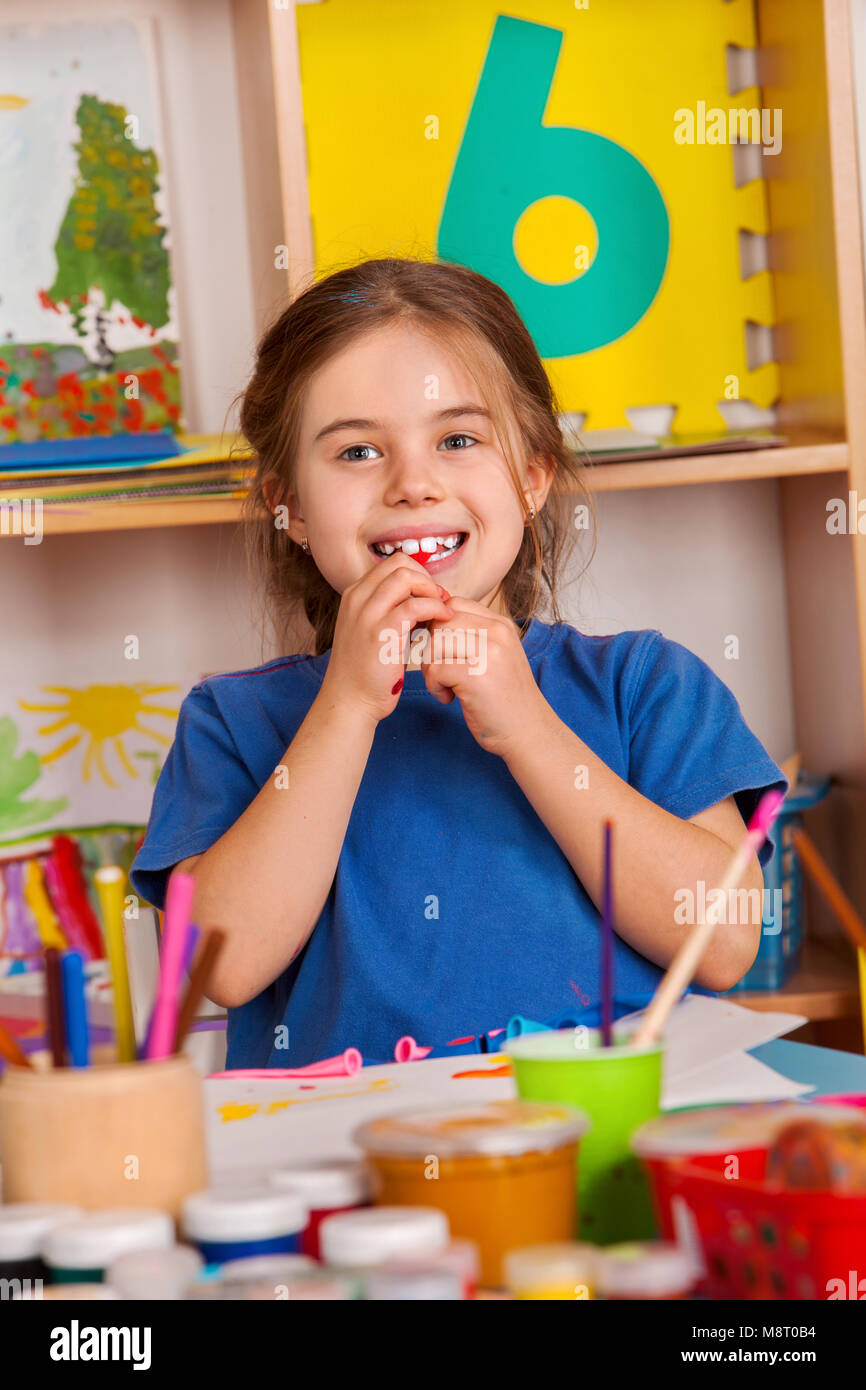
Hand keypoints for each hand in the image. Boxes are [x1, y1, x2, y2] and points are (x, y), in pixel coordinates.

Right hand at [319, 552, 453, 723]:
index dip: (418, 574)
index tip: (431, 595)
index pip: (391, 564)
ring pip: (406, 577)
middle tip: (439, 600)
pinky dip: (435, 608)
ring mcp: (367, 614)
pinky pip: (415, 605)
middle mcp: (357, 599)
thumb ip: (388, 610)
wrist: (349, 701)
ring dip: (432, 590)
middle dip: (426, 578)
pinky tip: (443, 620)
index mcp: (355, 595)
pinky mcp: (381, 633)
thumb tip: (420, 598)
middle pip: (400, 564)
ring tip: (442, 610)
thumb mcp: (370, 630)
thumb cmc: (365, 671)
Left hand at [419, 596, 549, 755]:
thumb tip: (428, 622)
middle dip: (430, 649)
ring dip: (430, 669)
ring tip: (446, 687)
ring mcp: (489, 652)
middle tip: (442, 674)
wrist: (528, 732)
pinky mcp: (476, 675)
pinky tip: (449, 698)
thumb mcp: (494, 657)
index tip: (443, 654)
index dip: (437, 628)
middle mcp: (497, 632)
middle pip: (440, 622)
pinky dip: (434, 686)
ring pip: (434, 643)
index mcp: (501, 624)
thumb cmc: (503, 699)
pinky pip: (436, 669)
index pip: (453, 604)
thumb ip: (470, 636)